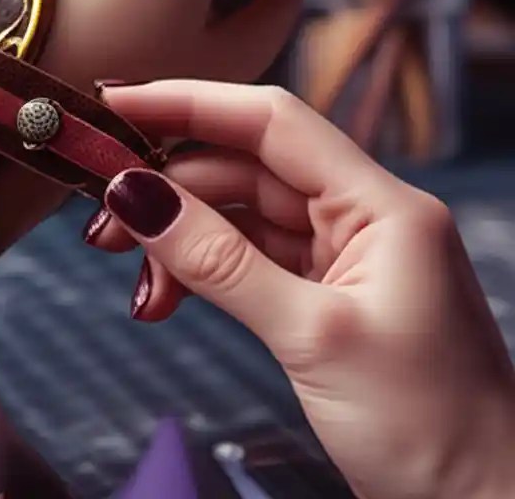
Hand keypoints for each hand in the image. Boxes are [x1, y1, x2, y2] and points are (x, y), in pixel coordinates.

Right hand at [94, 80, 514, 498]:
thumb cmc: (432, 428)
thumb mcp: (311, 335)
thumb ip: (218, 262)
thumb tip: (136, 196)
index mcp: (382, 206)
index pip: (271, 122)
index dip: (187, 104)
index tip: (114, 105)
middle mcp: (362, 219)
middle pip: (243, 169)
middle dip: (165, 189)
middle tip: (99, 218)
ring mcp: (342, 260)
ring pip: (236, 219)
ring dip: (176, 241)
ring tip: (131, 279)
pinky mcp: (324, 300)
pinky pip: (245, 263)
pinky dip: (198, 275)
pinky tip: (163, 298)